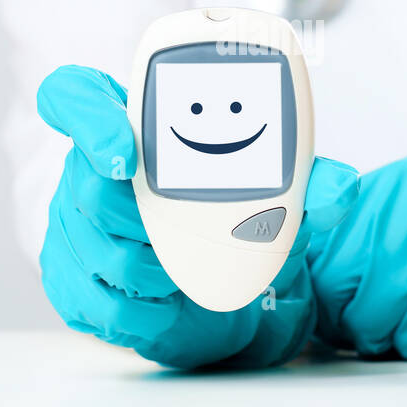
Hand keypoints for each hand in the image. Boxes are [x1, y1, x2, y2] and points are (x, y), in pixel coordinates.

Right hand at [36, 65, 357, 368]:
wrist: (206, 275)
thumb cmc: (220, 208)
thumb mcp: (268, 185)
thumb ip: (304, 179)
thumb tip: (338, 189)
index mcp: (122, 123)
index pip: (72, 97)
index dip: (86, 118)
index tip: (124, 150)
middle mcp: (83, 169)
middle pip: (89, 185)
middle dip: (144, 216)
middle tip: (185, 230)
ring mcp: (68, 226)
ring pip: (98, 247)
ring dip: (152, 267)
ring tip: (187, 269)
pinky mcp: (69, 281)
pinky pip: (97, 300)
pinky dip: (145, 309)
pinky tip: (171, 303)